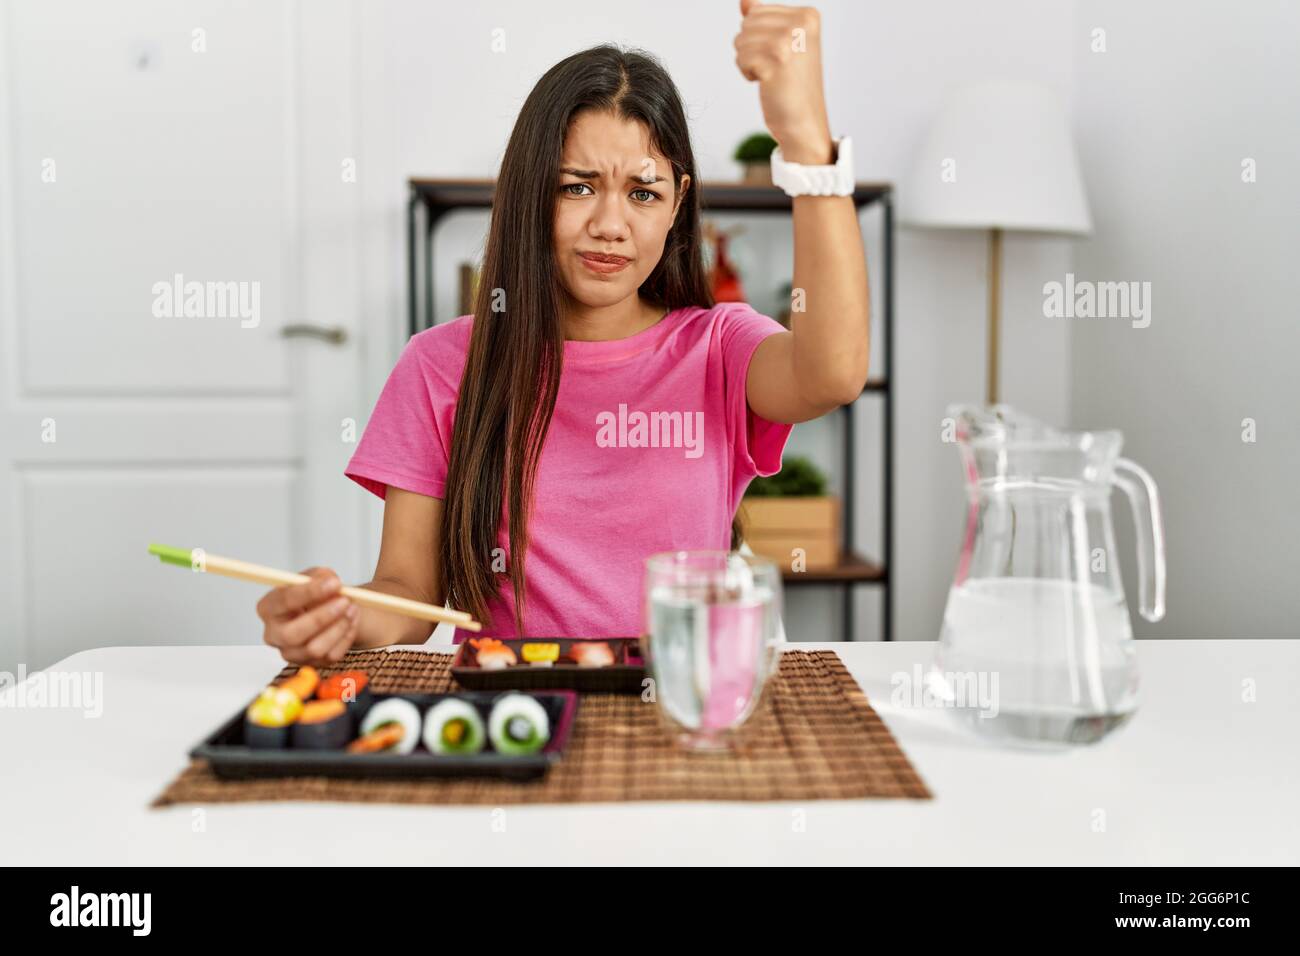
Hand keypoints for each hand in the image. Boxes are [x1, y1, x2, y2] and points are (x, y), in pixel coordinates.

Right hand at [257, 566, 359, 665]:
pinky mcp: (310, 663)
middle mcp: (273, 634)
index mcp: (268, 607)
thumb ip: (321, 576)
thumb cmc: (317, 593)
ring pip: (314, 648)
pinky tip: (351, 620)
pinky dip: (346, 636)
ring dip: (339, 626)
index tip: (334, 583)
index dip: (310, 592)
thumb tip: (331, 582)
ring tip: (352, 608)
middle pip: (292, 634)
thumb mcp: (317, 576)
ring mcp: (290, 652)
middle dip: (322, 617)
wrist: (331, 611)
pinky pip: (331, 656)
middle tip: (344, 600)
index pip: (284, 601)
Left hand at [734, 0, 833, 163]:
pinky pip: (741, 57)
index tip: (781, 55)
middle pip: (747, 23)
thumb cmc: (792, 85)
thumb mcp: (782, 45)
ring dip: (749, 61)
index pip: (757, 12)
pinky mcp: (775, 60)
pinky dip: (748, 73)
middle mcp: (801, 23)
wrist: (804, 122)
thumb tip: (745, 1)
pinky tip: (767, 83)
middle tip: (774, 68)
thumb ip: (764, 19)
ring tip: (772, 75)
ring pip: (741, 40)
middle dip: (751, 48)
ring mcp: (789, 41)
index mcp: (808, 15)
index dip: (759, 37)